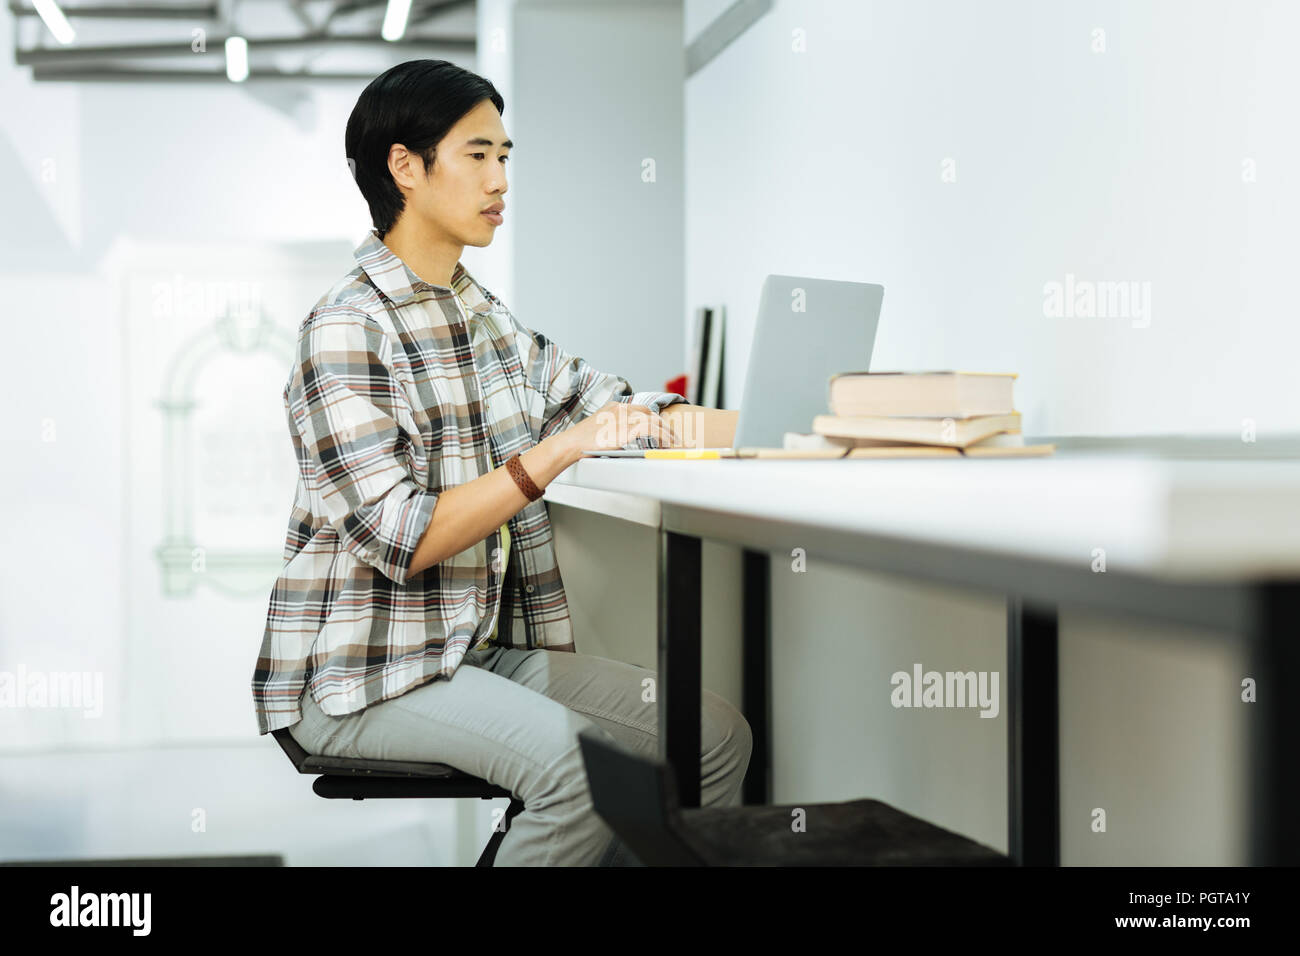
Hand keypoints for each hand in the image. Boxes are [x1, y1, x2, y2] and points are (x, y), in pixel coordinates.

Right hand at [559, 401, 682, 461]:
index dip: (653, 417)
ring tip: (673, 442)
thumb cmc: (582, 441)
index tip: (661, 426)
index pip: (640, 408)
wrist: (572, 443)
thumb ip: (612, 428)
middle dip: (663, 424)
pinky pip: (652, 430)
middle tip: (672, 435)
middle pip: (650, 413)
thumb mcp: (598, 428)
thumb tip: (621, 437)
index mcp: (614, 406)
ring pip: (654, 421)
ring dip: (666, 432)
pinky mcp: (628, 428)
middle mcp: (622, 408)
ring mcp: (625, 417)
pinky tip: (666, 444)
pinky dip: (662, 436)